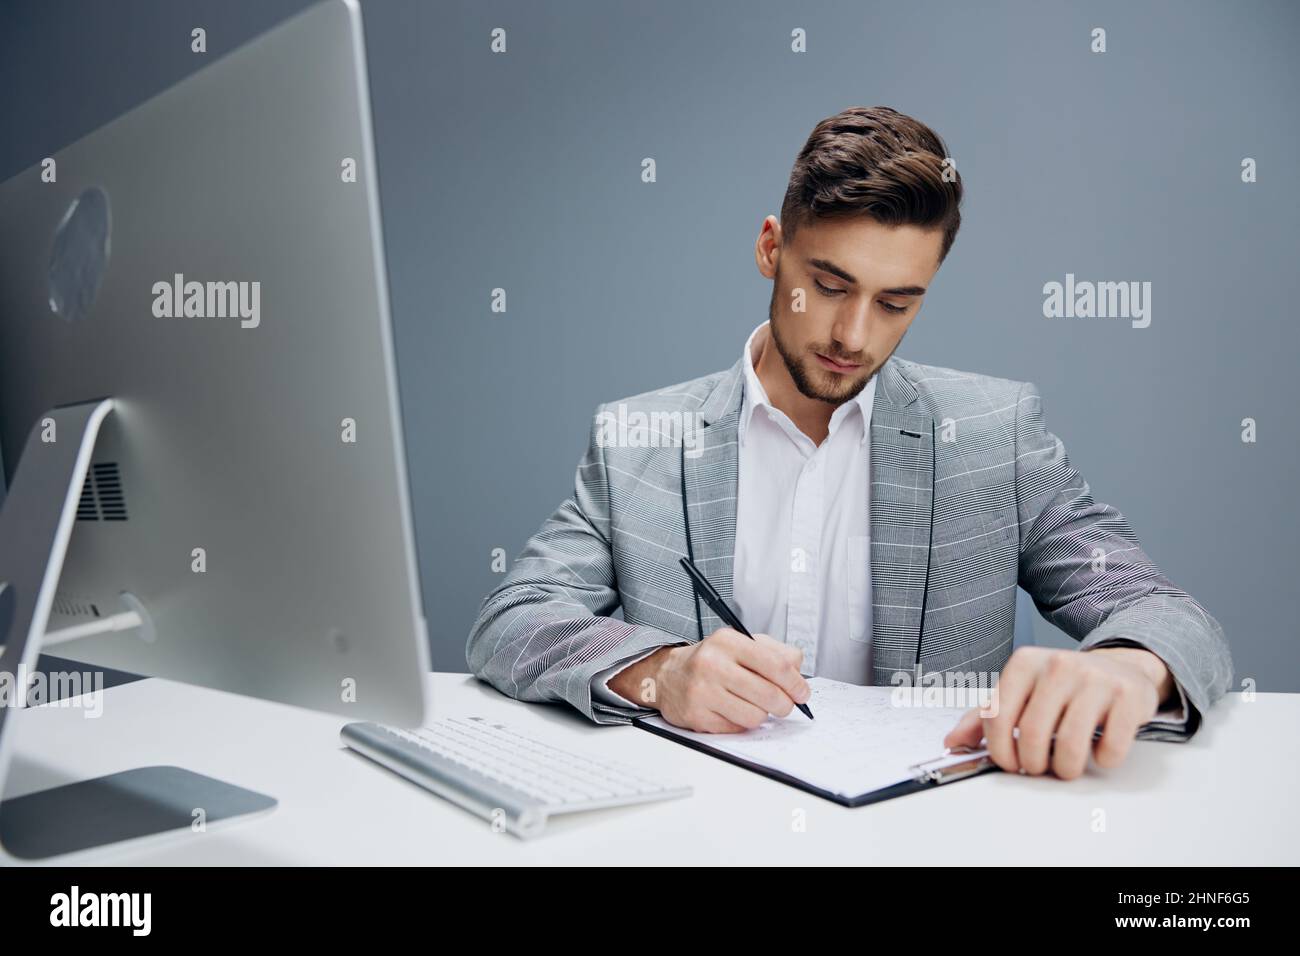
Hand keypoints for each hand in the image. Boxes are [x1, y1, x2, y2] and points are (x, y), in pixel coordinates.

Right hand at [608, 628, 810, 732]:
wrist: (669, 676)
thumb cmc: (712, 660)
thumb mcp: (742, 644)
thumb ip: (775, 652)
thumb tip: (798, 671)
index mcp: (728, 641)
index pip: (775, 665)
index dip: (796, 683)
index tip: (802, 692)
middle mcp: (712, 664)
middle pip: (769, 695)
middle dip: (784, 704)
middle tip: (784, 705)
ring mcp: (703, 692)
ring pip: (755, 716)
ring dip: (761, 715)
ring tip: (753, 705)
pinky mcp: (697, 717)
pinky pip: (737, 729)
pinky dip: (741, 723)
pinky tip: (733, 710)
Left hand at [942, 645, 1172, 778]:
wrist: (1119, 668)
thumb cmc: (1062, 687)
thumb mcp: (1020, 693)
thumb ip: (984, 716)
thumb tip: (952, 742)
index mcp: (1024, 663)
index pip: (997, 717)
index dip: (1000, 751)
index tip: (1010, 763)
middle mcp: (1057, 665)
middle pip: (1031, 735)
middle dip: (1033, 764)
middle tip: (1040, 767)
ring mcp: (1095, 679)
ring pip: (1070, 746)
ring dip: (1065, 769)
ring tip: (1066, 766)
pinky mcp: (1128, 696)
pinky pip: (1109, 748)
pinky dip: (1102, 760)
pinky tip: (1098, 750)